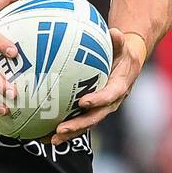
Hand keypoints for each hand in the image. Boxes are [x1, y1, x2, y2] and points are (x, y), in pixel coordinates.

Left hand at [46, 28, 146, 144]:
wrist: (127, 65)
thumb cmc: (122, 53)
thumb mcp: (123, 45)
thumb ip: (118, 41)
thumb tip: (114, 32)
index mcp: (119, 87)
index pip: (110, 96)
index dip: (98, 101)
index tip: (83, 102)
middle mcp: (110, 103)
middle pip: (94, 118)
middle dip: (78, 125)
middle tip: (60, 129)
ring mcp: (100, 109)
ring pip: (85, 125)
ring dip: (68, 134)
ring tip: (50, 140)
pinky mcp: (91, 112)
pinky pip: (78, 122)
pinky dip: (63, 130)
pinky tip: (44, 135)